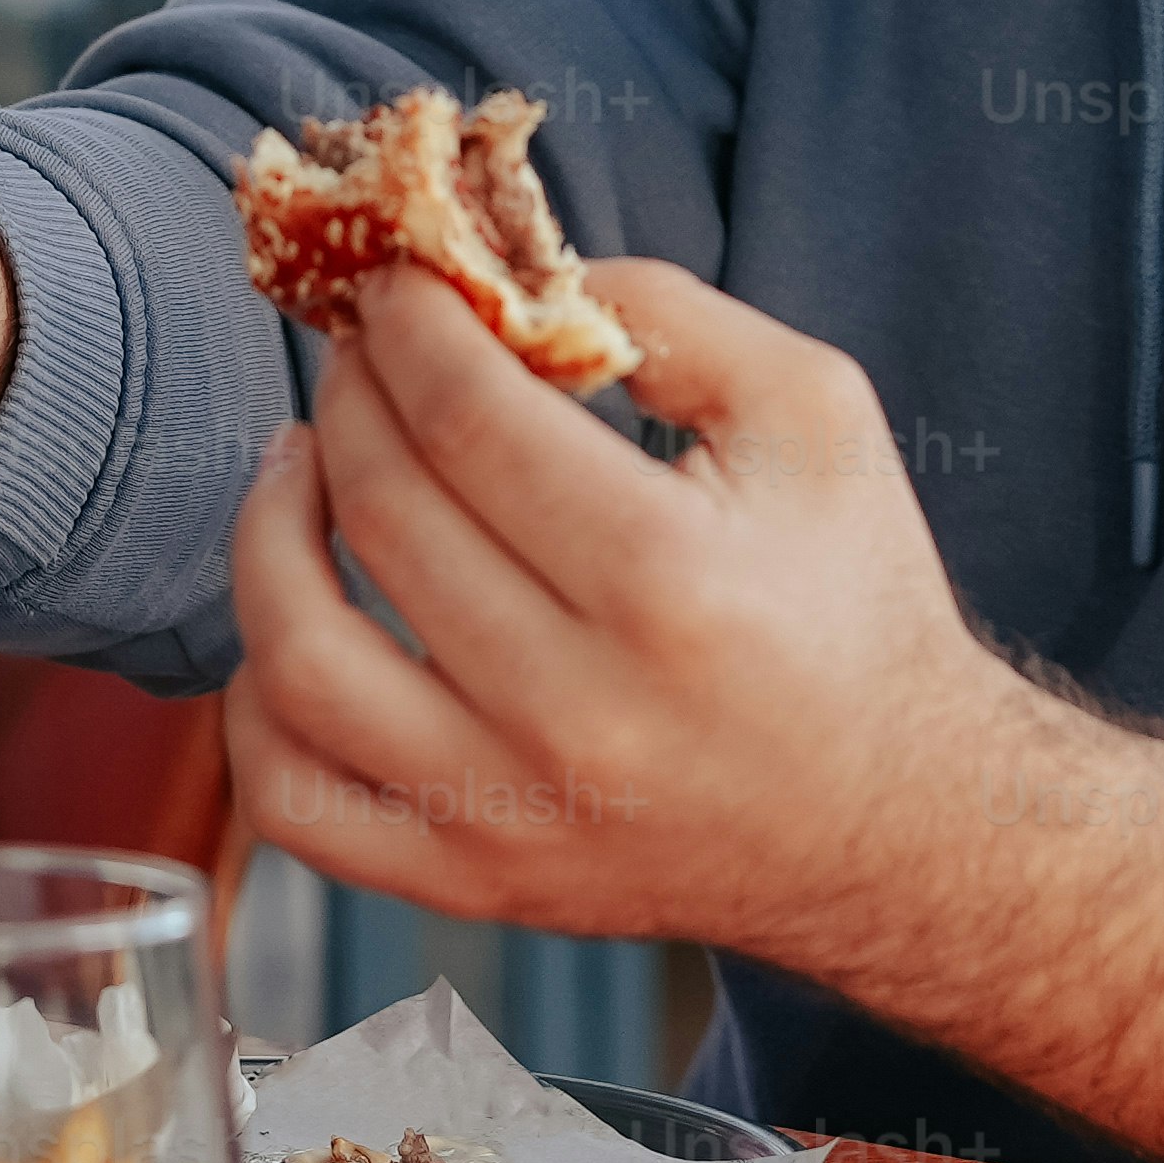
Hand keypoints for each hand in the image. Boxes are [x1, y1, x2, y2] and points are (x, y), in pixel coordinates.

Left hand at [221, 255, 1025, 952]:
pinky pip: (298, 802)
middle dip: (347, 396)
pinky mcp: (477, 886)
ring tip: (299, 463)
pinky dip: (259, 705)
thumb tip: (506, 276)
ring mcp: (514, 816)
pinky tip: (297, 621)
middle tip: (359, 351)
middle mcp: (578, 711)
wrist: (905, 824)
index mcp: (668, 580)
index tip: (392, 281)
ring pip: (303, 660)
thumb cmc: (855, 597)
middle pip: (383, 511)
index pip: (466, 416)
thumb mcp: (814, 412)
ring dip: (269, 531)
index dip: (407, 325)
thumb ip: (666, 312)